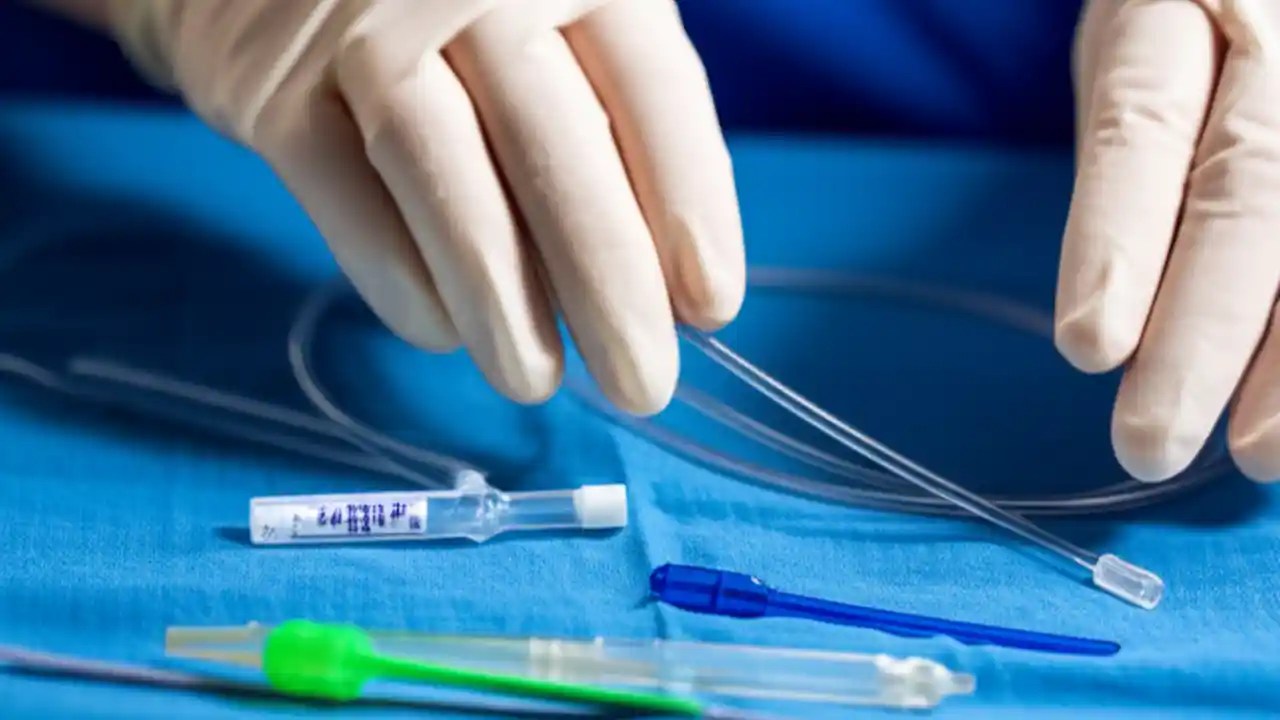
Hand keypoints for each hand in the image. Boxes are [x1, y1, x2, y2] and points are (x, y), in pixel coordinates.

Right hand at [105, 0, 744, 414]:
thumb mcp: (550, 3)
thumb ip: (609, 104)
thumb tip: (668, 275)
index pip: (653, 91)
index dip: (689, 207)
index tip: (709, 308)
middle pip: (558, 152)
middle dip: (609, 288)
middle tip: (641, 383)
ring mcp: (362, 33)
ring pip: (450, 184)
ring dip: (501, 306)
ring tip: (535, 380)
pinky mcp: (271, 87)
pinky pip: (348, 202)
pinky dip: (401, 281)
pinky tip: (442, 329)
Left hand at [1057, 0, 1279, 480]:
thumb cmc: (1191, 26)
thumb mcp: (1135, 49)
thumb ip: (1132, 157)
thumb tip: (1110, 329)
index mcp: (1175, 8)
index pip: (1141, 129)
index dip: (1118, 239)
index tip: (1088, 347)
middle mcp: (1275, 37)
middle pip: (1248, 190)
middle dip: (1202, 330)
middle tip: (1151, 442)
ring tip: (1261, 455)